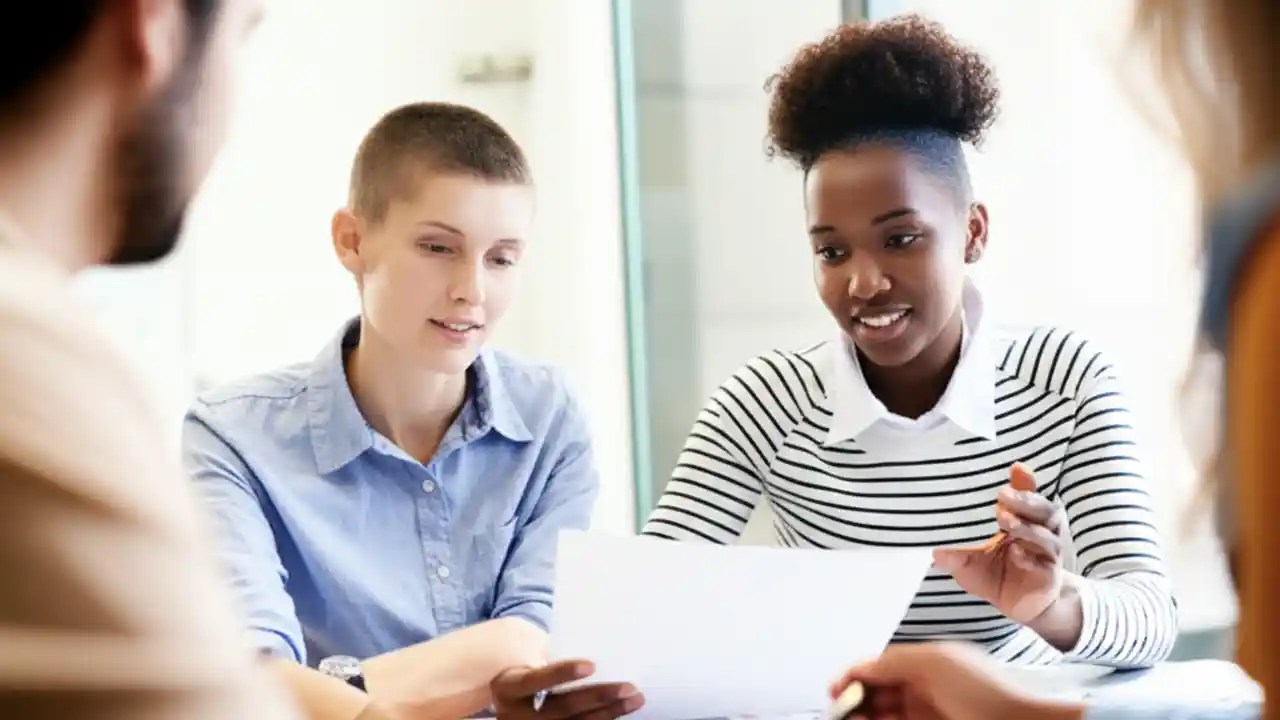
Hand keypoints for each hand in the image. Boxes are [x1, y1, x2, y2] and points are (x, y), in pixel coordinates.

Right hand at [491, 660, 643, 718]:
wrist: (506, 699)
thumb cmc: (524, 670)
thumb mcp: (526, 662)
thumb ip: (550, 656)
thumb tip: (596, 642)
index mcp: (509, 687)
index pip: (536, 680)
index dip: (562, 673)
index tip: (591, 665)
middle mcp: (518, 714)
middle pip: (563, 707)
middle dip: (598, 696)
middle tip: (628, 686)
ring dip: (609, 712)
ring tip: (635, 699)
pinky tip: (620, 711)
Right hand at [829, 643, 1084, 719]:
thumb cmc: (990, 691)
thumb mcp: (934, 663)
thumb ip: (892, 660)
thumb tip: (860, 667)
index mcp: (923, 665)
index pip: (876, 668)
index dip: (851, 677)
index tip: (833, 691)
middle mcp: (923, 689)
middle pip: (875, 695)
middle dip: (854, 701)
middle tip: (838, 711)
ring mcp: (928, 712)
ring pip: (884, 714)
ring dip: (864, 715)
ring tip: (851, 718)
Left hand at [932, 463, 1066, 622]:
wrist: (1022, 607)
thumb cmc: (996, 576)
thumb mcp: (971, 562)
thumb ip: (956, 554)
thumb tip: (934, 552)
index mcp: (1022, 520)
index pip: (1027, 495)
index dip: (1024, 482)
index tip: (1017, 468)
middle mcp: (1040, 531)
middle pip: (1043, 509)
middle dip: (1026, 499)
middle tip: (1003, 495)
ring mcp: (1047, 552)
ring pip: (1046, 533)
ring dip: (1026, 525)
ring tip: (1005, 520)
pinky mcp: (1049, 573)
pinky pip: (1044, 561)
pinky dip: (1030, 554)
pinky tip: (1016, 550)